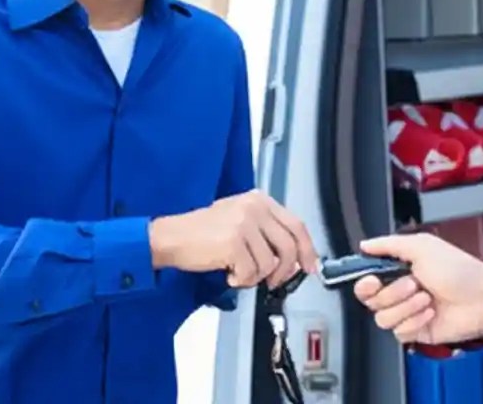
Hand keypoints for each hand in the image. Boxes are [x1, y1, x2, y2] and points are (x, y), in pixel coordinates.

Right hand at [149, 190, 318, 288]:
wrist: (172, 236)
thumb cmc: (201, 232)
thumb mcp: (238, 219)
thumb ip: (266, 232)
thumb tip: (293, 259)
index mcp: (259, 200)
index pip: (296, 225)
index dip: (307, 249)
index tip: (310, 266)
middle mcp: (254, 208)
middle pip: (289, 246)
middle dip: (285, 271)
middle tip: (274, 281)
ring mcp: (244, 224)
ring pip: (270, 264)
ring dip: (256, 277)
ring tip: (239, 271)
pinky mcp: (233, 242)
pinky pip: (251, 273)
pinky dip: (241, 280)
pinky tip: (229, 273)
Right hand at [352, 233, 482, 344]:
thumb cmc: (460, 270)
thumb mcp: (422, 246)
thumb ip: (388, 244)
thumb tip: (365, 245)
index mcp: (399, 269)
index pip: (366, 280)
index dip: (365, 283)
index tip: (373, 280)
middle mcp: (401, 292)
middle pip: (371, 301)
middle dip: (391, 293)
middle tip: (412, 284)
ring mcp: (408, 313)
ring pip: (383, 318)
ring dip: (405, 307)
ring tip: (427, 298)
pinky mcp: (416, 331)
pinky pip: (399, 333)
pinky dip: (415, 321)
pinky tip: (431, 313)